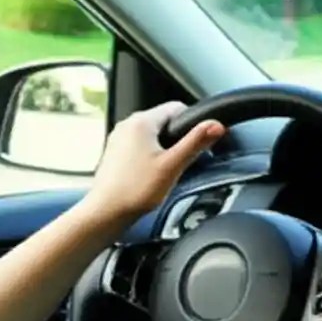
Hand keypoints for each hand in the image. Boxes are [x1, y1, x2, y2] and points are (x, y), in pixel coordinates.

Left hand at [86, 101, 224, 216]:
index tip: (198, 141)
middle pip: (164, 122)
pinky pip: (139, 147)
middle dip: (177, 139)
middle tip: (182, 162)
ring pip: (151, 136)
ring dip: (163, 149)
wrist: (105, 212)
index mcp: (142, 122)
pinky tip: (149, 176)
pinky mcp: (114, 153)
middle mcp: (127, 125)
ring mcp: (118, 139)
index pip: (176, 107)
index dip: (192, 123)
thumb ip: (196, 143)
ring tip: (165, 171)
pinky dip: (149, 157)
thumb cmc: (135, 190)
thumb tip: (216, 125)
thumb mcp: (173, 165)